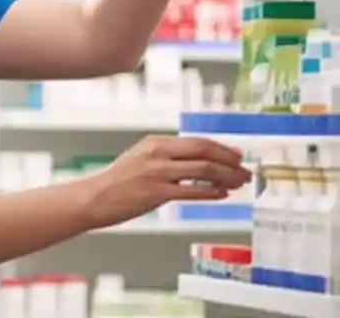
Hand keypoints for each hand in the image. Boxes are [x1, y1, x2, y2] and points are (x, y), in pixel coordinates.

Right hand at [79, 135, 249, 229]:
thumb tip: (195, 162)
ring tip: (239, 183)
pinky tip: (222, 194)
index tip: (236, 155)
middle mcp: (158, 153)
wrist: (95, 198)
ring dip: (227, 176)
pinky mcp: (157, 193)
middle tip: (244, 170)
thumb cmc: (117, 182)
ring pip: (203, 170)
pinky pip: (193, 190)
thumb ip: (165, 156)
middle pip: (204, 151)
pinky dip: (212, 192)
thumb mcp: (139, 158)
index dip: (221, 148)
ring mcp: (158, 173)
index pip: (197, 141)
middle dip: (230, 161)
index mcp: (155, 142)